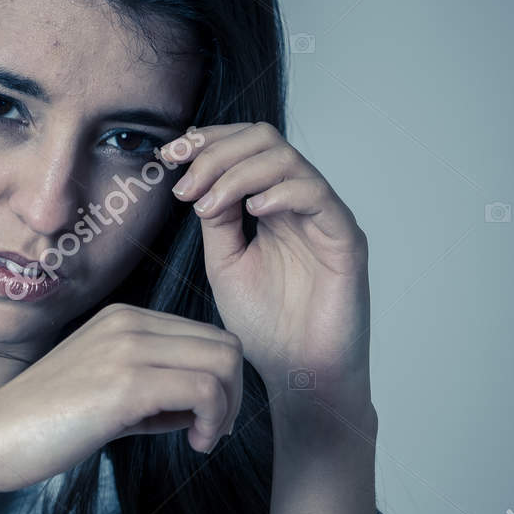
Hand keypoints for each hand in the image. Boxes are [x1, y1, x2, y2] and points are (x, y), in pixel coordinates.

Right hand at [0, 303, 245, 496]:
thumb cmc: (42, 426)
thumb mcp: (105, 393)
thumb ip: (153, 390)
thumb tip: (203, 406)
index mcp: (123, 318)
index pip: (206, 335)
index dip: (220, 381)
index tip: (204, 420)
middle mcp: (129, 322)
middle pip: (225, 345)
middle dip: (233, 394)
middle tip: (213, 432)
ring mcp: (127, 349)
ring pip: (224, 363)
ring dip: (227, 409)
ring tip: (202, 439)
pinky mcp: (126, 383)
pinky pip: (205, 391)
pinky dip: (214, 421)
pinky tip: (195, 444)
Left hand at [163, 123, 371, 409]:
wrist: (298, 374)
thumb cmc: (266, 326)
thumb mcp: (224, 263)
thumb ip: (215, 220)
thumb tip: (198, 178)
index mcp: (271, 204)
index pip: (243, 147)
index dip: (205, 141)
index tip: (168, 156)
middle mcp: (299, 202)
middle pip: (264, 139)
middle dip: (216, 151)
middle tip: (184, 181)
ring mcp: (324, 218)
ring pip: (287, 160)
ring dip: (238, 173)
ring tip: (207, 203)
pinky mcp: (346, 240)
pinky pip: (318, 196)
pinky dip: (281, 192)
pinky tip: (251, 210)